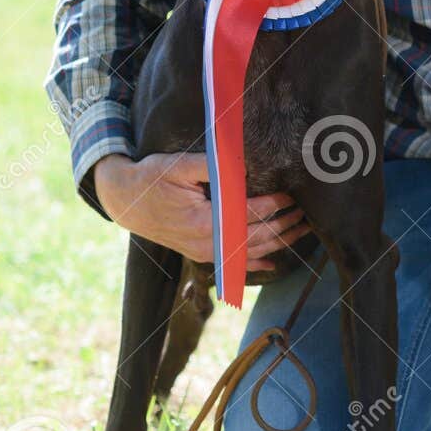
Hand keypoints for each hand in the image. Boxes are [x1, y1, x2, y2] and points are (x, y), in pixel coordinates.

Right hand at [93, 152, 310, 271]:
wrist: (125, 201)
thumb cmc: (151, 179)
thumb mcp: (177, 165)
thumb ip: (211, 166)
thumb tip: (242, 166)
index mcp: (202, 221)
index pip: (248, 214)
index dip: (273, 205)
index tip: (292, 195)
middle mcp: (205, 243)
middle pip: (255, 238)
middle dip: (283, 225)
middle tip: (306, 213)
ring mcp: (203, 252)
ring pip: (249, 253)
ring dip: (277, 244)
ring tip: (301, 232)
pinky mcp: (200, 253)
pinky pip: (233, 264)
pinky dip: (255, 264)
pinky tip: (273, 264)